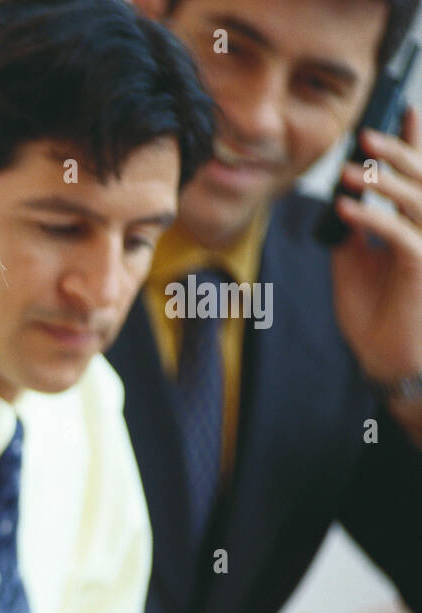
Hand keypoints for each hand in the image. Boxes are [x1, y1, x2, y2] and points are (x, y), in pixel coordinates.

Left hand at [332, 107, 421, 383]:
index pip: (419, 177)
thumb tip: (343, 200)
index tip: (405, 111)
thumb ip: (352, 230)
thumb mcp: (353, 263)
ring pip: (419, 200)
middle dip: (398, 153)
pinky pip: (401, 235)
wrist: (381, 357)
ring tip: (352, 170)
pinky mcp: (420, 267)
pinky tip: (345, 208)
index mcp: (416, 225)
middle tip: (366, 135)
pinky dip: (372, 218)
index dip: (415, 143)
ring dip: (384, 182)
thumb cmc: (373, 312)